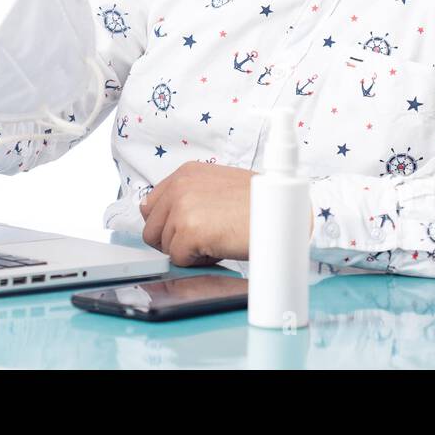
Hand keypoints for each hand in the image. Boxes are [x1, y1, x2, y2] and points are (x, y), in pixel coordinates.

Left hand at [139, 162, 254, 264]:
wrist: (283, 212)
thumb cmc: (260, 202)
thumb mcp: (219, 186)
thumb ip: (190, 196)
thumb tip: (165, 216)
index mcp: (186, 173)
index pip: (150, 206)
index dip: (167, 225)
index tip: (184, 231)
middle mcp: (180, 186)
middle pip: (152, 229)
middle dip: (174, 241)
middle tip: (204, 240)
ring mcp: (182, 207)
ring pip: (165, 247)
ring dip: (189, 251)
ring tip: (217, 240)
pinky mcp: (188, 230)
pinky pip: (179, 259)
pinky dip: (199, 262)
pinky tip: (220, 248)